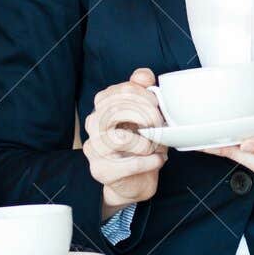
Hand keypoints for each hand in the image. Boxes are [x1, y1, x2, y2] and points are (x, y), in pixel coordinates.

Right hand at [84, 68, 167, 217]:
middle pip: (118, 111)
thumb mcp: (145, 113)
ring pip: (121, 139)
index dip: (146, 97)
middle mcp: (92, 124)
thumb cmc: (140, 142)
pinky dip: (149, 162)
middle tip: (160, 126)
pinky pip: (128, 164)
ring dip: (147, 143)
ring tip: (157, 146)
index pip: (122, 91)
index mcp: (102, 105)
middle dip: (146, 117)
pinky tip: (157, 159)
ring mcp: (93, 148)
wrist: (135, 179)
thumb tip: (143, 75)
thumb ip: (142, 89)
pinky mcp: (100, 171)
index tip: (158, 107)